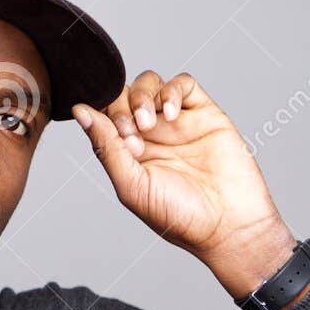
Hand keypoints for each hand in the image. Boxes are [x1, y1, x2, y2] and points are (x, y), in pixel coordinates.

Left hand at [71, 71, 296, 298]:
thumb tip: (80, 112)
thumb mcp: (131, 185)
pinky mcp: (204, 114)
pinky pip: (183, 84)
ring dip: (142, 96)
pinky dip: (172, 91)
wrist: (229, 225)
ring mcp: (176, 123)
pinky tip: (171, 114)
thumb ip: (106, 146)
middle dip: (122, 107)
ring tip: (150, 124)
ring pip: (149, 84)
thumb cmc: (179, 215)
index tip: (119, 138)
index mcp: (127, 153)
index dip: (103, 115)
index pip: (103, 115)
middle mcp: (150, 135)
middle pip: (122, 95)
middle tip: (135, 135)